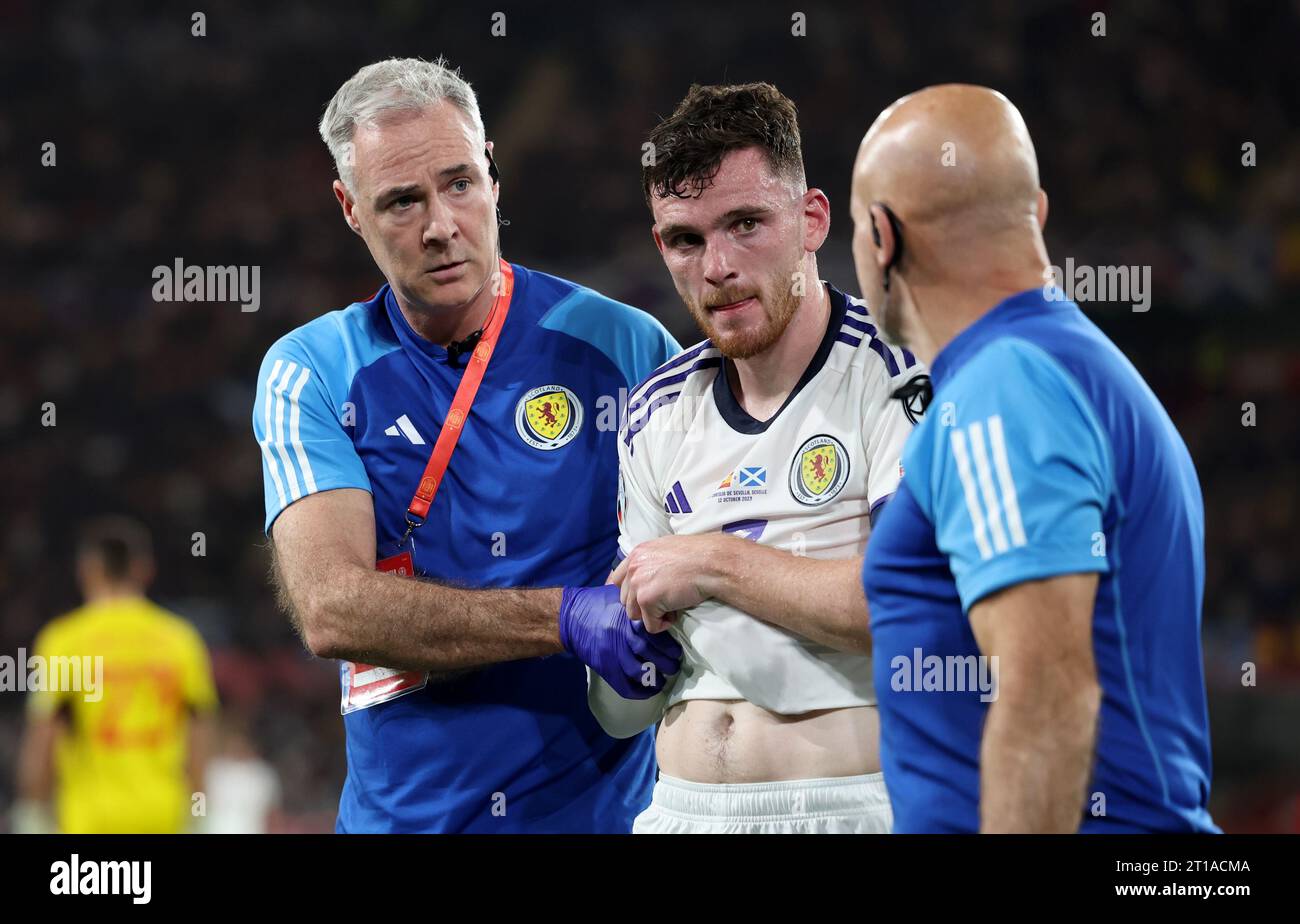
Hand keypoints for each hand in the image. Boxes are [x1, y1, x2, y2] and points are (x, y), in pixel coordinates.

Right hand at [558, 585, 681, 698]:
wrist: (569, 617)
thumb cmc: (597, 603)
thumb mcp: (619, 596)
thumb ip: (638, 602)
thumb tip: (663, 603)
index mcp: (627, 617)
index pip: (655, 635)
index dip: (669, 646)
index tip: (676, 650)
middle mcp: (620, 636)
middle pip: (651, 654)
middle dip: (667, 663)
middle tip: (674, 665)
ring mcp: (611, 653)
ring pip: (639, 672)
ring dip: (655, 679)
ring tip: (663, 679)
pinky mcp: (603, 666)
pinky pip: (624, 685)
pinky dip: (638, 692)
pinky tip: (648, 690)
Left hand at [610, 534, 725, 632]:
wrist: (710, 562)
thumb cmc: (697, 555)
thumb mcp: (666, 550)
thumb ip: (651, 562)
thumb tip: (649, 578)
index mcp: (636, 554)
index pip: (617, 580)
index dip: (631, 592)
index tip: (646, 597)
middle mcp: (633, 567)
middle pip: (625, 600)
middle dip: (643, 605)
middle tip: (665, 602)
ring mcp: (637, 584)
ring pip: (634, 614)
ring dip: (652, 615)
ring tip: (672, 606)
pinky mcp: (647, 600)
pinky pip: (650, 625)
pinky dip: (663, 624)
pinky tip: (677, 612)